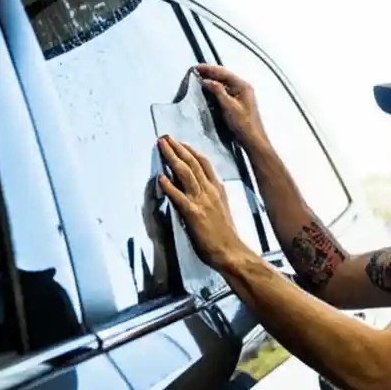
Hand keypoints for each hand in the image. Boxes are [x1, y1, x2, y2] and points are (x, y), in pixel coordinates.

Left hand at [157, 135, 246, 270]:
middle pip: (192, 163)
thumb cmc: (225, 235)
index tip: (180, 142)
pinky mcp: (193, 213)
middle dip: (177, 148)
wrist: (231, 252)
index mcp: (217, 189)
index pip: (204, 163)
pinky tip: (159, 176)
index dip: (190, 151)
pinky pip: (178, 196)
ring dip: (171, 157)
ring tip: (161, 146)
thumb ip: (211, 196)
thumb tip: (200, 187)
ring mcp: (201, 201)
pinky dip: (168, 185)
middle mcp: (210, 191)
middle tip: (165, 137)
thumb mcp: (221, 208)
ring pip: (185, 173)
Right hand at [194, 64, 268, 150]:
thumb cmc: (243, 124)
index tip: (196, 68)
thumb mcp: (229, 106)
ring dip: (212, 79)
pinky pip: (226, 90)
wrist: (253, 140)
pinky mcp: (239, 102)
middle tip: (195, 71)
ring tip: (199, 78)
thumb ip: (218, 91)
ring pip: (225, 83)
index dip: (209, 69)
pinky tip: (208, 89)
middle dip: (210, 73)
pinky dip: (216, 88)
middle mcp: (243, 87)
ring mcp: (242, 94)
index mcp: (243, 86)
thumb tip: (206, 80)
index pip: (224, 73)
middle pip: (224, 76)